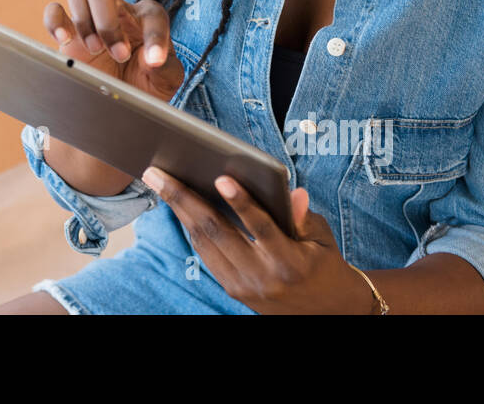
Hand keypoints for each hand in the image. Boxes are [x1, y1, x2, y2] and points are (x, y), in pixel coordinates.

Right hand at [43, 0, 183, 101]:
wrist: (122, 97)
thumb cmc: (146, 84)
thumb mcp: (166, 80)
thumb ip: (165, 67)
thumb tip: (152, 58)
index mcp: (147, 18)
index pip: (151, 14)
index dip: (154, 36)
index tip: (153, 62)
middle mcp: (117, 10)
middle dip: (108, 24)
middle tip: (119, 56)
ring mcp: (90, 18)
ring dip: (83, 19)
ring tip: (94, 48)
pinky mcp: (68, 33)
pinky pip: (53, 11)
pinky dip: (54, 21)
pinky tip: (64, 39)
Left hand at [141, 167, 375, 313]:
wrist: (327, 312)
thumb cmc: (324, 264)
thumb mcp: (321, 238)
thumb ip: (301, 215)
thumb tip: (291, 191)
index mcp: (289, 262)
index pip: (261, 228)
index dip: (242, 203)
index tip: (222, 178)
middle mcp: (261, 277)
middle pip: (216, 232)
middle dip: (182, 198)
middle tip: (157, 172)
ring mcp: (242, 286)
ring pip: (203, 242)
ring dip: (177, 209)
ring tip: (158, 181)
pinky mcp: (232, 290)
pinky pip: (205, 253)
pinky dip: (190, 226)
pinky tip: (176, 203)